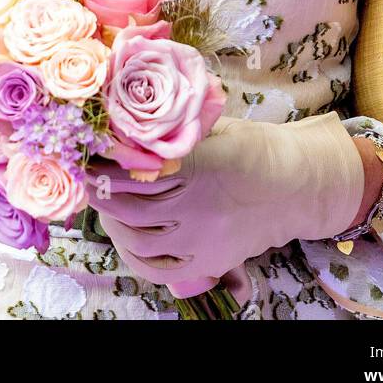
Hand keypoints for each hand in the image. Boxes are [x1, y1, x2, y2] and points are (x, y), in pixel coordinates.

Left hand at [85, 111, 365, 297]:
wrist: (295, 187)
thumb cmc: (252, 148)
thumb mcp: (215, 125)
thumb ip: (175, 126)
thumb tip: (127, 116)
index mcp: (200, 164)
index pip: (136, 167)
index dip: (107, 160)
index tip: (90, 149)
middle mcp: (197, 206)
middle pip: (129, 203)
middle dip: (100, 188)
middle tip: (88, 172)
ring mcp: (200, 240)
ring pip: (135, 235)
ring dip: (111, 217)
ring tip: (102, 199)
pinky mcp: (206, 262)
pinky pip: (155, 266)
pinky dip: (131, 251)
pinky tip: (123, 232)